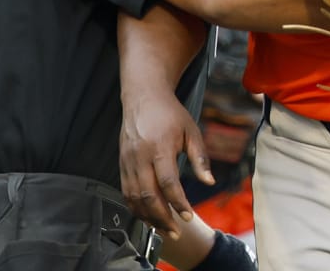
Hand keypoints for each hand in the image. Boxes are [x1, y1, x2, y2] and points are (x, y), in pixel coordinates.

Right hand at [119, 92, 212, 239]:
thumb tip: (209, 182)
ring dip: (148, 217)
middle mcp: (140, 157)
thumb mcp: (191, 131)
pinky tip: (148, 217)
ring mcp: (127, 161)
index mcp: (159, 147)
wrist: (143, 97)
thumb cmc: (171, 114)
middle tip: (176, 232)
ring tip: (163, 230)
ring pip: (134, 198)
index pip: (168, 183)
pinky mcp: (121, 164)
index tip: (188, 216)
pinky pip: (126, 192)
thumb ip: (200, 158)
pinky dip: (135, 208)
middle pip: (148, 195)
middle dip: (163, 218)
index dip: (178, 203)